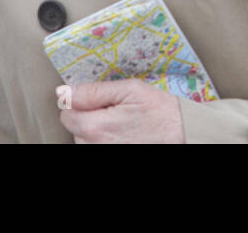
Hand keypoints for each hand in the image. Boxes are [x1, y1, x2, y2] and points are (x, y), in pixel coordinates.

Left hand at [58, 79, 184, 142]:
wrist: (183, 133)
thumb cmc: (161, 111)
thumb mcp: (129, 89)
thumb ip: (93, 91)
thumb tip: (64, 92)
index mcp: (96, 126)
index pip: (66, 113)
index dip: (80, 102)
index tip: (97, 100)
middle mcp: (96, 146)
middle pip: (75, 129)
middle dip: (88, 117)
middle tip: (114, 111)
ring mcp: (106, 154)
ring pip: (85, 141)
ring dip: (96, 132)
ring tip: (120, 124)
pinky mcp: (113, 158)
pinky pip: (98, 147)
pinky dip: (106, 141)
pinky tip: (122, 135)